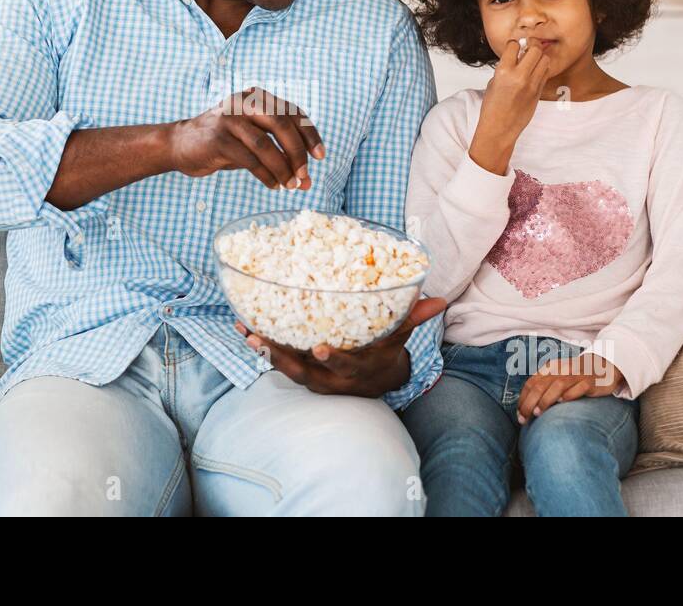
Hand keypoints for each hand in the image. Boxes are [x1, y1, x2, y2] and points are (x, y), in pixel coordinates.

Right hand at [169, 87, 324, 190]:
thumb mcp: (253, 145)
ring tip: (290, 186)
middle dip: (298, 152)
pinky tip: (272, 185)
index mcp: (256, 97)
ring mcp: (228, 118)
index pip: (292, 112)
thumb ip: (280, 157)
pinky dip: (265, 174)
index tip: (321, 156)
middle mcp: (243, 102)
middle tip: (305, 176)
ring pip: (265, 143)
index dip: (310, 134)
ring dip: (282, 168)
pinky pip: (248, 159)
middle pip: (282, 123)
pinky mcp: (216, 138)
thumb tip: (306, 182)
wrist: (178, 145)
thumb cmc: (222, 145)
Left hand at [235, 296, 446, 396]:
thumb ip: (412, 319)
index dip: (331, 359)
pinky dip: (260, 346)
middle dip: (280, 357)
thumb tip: (439, 300)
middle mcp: (330, 378)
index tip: (319, 348)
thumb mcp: (398, 338)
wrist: (372, 381)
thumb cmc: (385, 352)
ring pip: (284, 367)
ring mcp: (312, 377)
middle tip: (260, 340)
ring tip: (245, 331)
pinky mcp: (299, 371)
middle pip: (301, 371)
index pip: (343, 366)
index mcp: (356, 369)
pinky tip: (243, 327)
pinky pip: (276, 360)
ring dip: (263, 350)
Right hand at [474, 38, 552, 152]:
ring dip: (539, 56)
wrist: (499, 128)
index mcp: (503, 72)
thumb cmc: (492, 108)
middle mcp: (519, 77)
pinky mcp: (538, 92)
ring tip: (532, 60)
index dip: (514, 44)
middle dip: (532, 45)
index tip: (514, 46)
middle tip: (528, 47)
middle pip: (535, 49)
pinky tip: (534, 72)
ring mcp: (531, 85)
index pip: (514, 45)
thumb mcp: (493, 83)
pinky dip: (542, 69)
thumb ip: (504, 68)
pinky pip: (545, 73)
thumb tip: (516, 57)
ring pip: (545, 59)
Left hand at [516, 352, 623, 424]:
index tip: (519, 415)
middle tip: (524, 419)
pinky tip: (562, 403)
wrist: (603, 365)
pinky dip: (570, 395)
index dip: (523, 399)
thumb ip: (543, 388)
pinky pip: (579, 387)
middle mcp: (561, 370)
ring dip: (546, 400)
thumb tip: (526, 408)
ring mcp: (576, 375)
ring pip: (558, 385)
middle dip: (529, 403)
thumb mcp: (557, 376)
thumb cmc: (575, 376)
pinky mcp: (591, 382)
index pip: (531, 383)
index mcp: (550, 368)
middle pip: (541, 385)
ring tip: (538, 413)